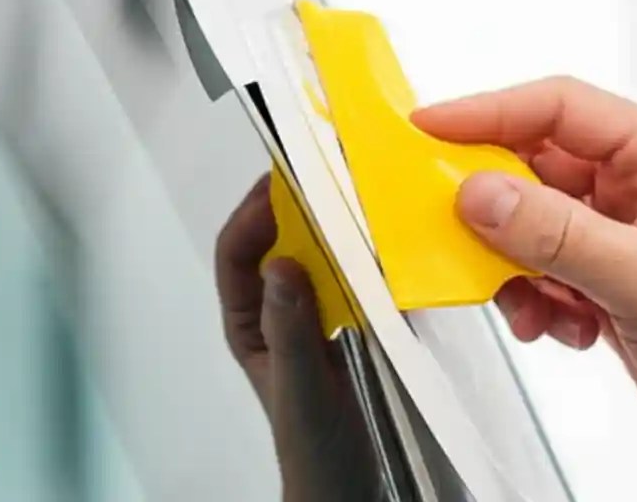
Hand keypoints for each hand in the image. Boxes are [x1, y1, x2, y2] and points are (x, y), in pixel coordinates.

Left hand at [215, 176, 381, 501]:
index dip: (252, 215)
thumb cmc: (316, 449)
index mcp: (252, 321)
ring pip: (326, 252)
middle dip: (301, 203)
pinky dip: (379, 253)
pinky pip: (365, 274)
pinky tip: (398, 239)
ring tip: (365, 192)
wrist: (358, 488)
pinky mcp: (365, 319)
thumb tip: (282, 262)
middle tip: (329, 167)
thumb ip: (291, 330)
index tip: (279, 182)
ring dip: (342, 222)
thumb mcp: (299, 390)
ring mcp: (325, 311)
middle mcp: (284, 308)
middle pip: (283, 239)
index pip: (237, 253)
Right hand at [414, 77, 636, 477]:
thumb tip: (479, 194)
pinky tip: (565, 328)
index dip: (487, 113)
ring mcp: (622, 233)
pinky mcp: (608, 278)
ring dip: (516, 266)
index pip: (559, 109)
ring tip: (533, 306)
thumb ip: (557, 234)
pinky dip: (536, 298)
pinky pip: (541, 267)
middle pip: (535, 165)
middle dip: (496, 206)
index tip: (427, 128)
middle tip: (451, 228)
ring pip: (530, 222)